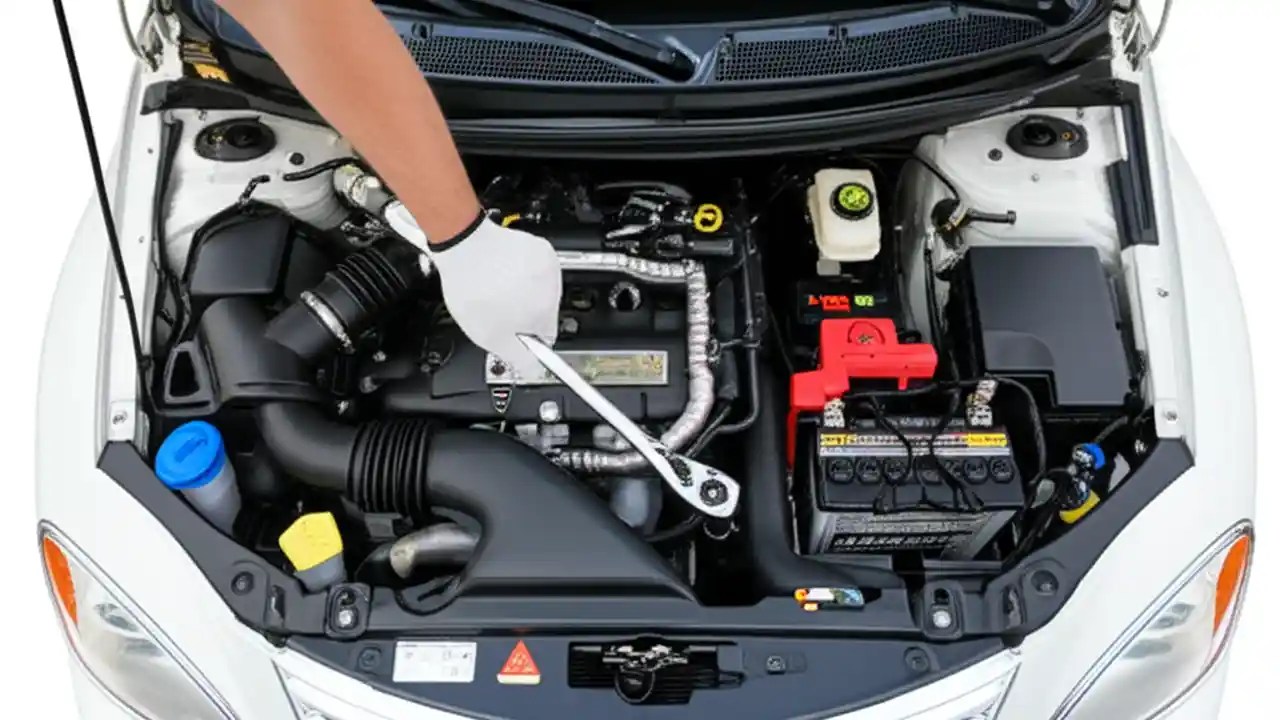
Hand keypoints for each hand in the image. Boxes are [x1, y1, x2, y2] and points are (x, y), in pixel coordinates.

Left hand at [386, 205, 560, 379]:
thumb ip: (517, 357)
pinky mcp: (541, 249)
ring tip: (498, 289)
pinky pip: (537, 270)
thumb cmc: (472, 286)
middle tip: (498, 311)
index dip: (527, 341)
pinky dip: (523, 273)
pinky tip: (504, 272)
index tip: (515, 337)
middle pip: (543, 315)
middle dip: (523, 316)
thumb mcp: (488, 336)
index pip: (547, 340)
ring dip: (524, 294)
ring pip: (540, 292)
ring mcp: (548, 266)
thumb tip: (534, 370)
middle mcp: (552, 289)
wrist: (464, 244)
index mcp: (543, 313)